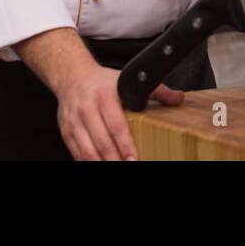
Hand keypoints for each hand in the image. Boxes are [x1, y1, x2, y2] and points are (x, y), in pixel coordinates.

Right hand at [56, 64, 184, 160]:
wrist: (72, 77)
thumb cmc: (103, 82)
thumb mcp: (128, 80)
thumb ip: (156, 90)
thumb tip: (178, 98)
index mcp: (104, 96)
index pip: (117, 125)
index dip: (126, 145)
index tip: (135, 159)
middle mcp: (87, 109)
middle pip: (102, 142)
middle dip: (115, 159)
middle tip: (128, 166)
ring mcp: (74, 122)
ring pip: (87, 151)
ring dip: (101, 163)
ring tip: (114, 168)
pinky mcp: (66, 131)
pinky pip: (76, 153)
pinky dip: (87, 162)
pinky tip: (99, 164)